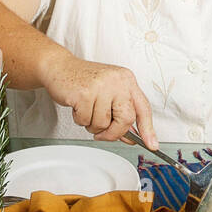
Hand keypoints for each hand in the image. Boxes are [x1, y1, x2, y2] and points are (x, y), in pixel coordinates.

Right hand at [40, 55, 157, 148]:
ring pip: (103, 123)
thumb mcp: (108, 92)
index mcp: (127, 80)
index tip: (152, 145)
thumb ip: (121, 112)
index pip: (143, 108)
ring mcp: (101, 86)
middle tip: (103, 134)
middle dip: (114, 133)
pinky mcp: (84, 93)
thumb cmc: (84, 81)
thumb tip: (132, 136)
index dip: (148, 129)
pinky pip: (86, 120)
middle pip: (126, 119)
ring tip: (86, 110)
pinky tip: (77, 106)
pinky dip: (80, 119)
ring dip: (92, 125)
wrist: (59, 66)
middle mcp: (117, 81)